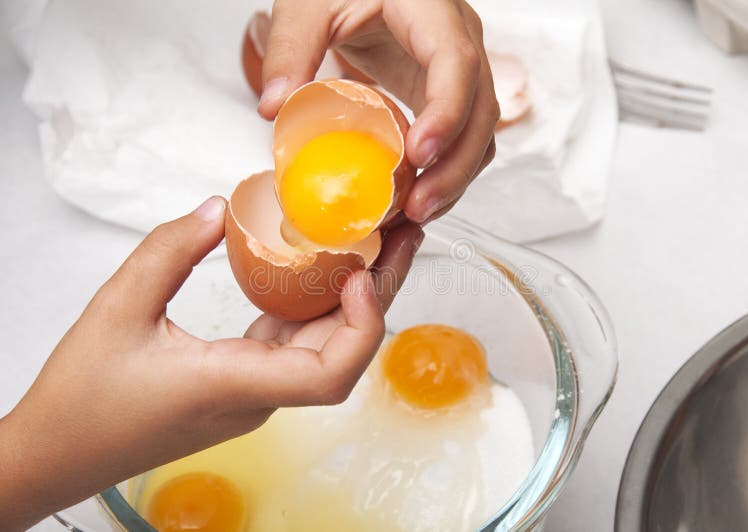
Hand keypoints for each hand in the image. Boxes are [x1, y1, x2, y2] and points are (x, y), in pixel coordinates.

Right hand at [0, 197, 421, 529]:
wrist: (60, 453)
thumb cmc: (83, 396)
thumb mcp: (116, 310)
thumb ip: (167, 253)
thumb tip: (218, 208)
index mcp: (234, 386)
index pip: (329, 375)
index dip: (362, 327)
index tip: (360, 274)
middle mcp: (259, 394)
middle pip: (343, 351)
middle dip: (378, 293)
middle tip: (400, 233)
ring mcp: (256, 391)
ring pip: (325, 345)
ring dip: (353, 296)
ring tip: (375, 241)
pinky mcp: (244, 381)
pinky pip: (296, 343)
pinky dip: (316, 304)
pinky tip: (322, 266)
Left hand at [257, 0, 499, 223]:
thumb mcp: (308, 4)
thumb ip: (290, 49)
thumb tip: (274, 108)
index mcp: (431, 10)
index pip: (456, 65)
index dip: (445, 114)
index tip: (417, 156)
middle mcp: (460, 40)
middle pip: (481, 112)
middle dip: (454, 167)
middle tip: (415, 208)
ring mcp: (460, 70)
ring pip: (480, 133)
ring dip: (454, 180)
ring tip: (413, 216)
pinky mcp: (446, 95)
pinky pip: (462, 140)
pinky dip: (444, 175)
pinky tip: (414, 201)